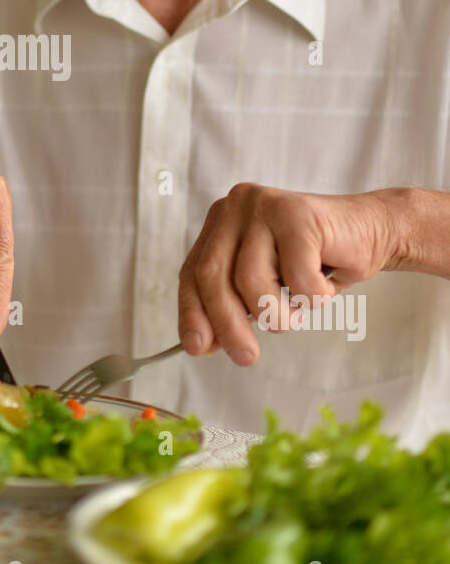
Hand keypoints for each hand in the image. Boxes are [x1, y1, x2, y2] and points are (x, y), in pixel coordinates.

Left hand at [177, 183, 400, 364]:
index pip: (192, 272)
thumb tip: (199, 344)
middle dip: (228, 324)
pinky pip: (297, 278)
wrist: (371, 232)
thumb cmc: (313, 263)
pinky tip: (325, 284)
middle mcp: (236, 206)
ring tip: (299, 309)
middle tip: (246, 357)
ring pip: (252, 281)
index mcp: (220, 222)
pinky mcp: (298, 213)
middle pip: (214, 276)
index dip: (192, 313)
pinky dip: (314, 296)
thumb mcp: (263, 287)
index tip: (196, 348)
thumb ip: (230, 306)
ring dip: (280, 313)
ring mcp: (265, 206)